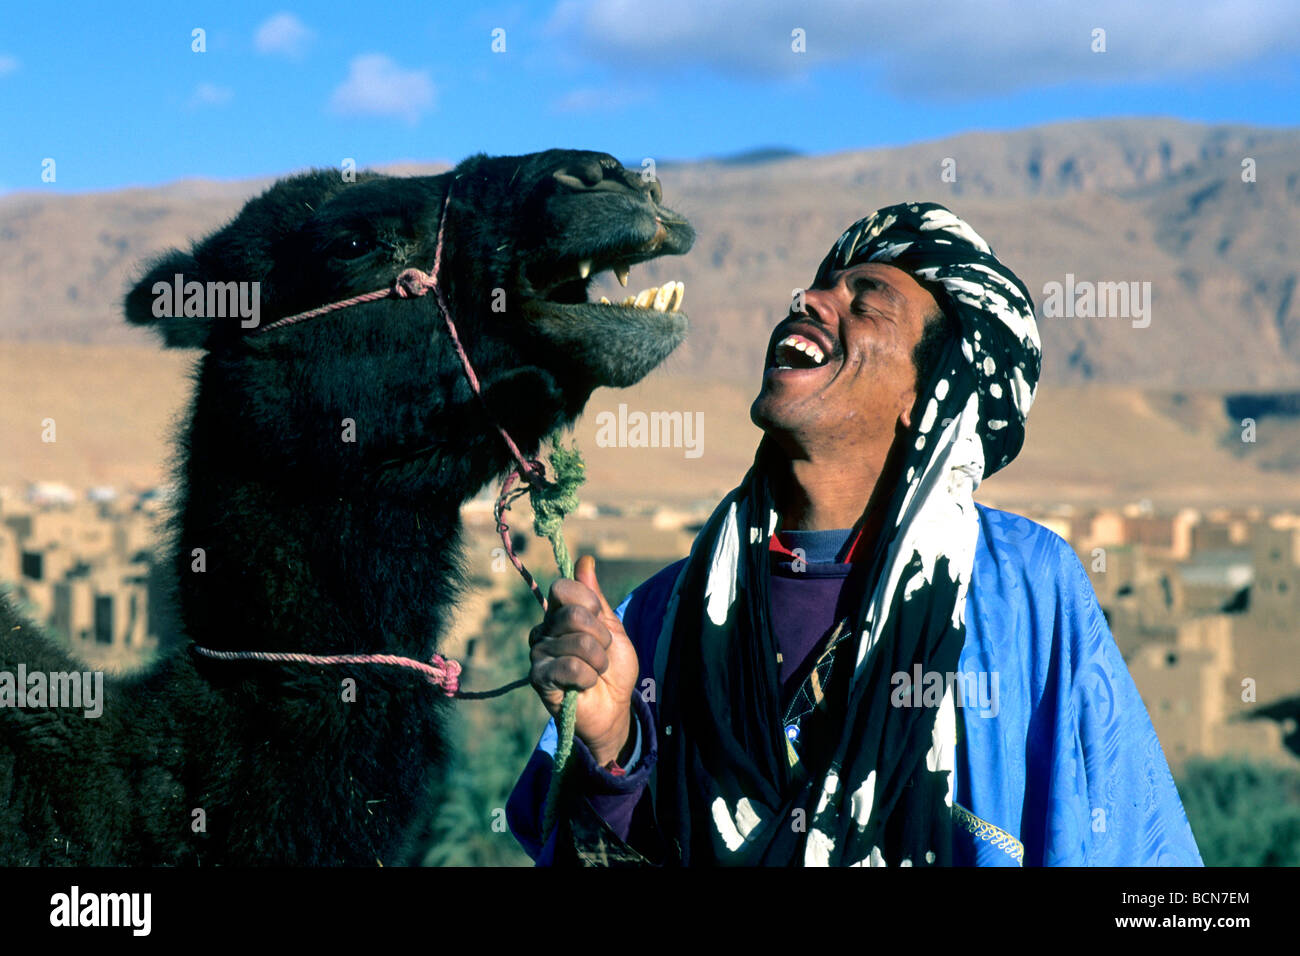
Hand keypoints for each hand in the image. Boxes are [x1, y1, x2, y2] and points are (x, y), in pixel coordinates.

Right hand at [528, 555, 638, 766]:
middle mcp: (544, 629)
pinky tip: (585, 685)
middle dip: (601, 637)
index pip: (565, 588)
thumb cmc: (613, 669)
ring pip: (577, 643)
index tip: (601, 620)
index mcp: (560, 613)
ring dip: (598, 661)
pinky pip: (570, 667)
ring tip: (595, 671)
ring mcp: (538, 653)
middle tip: (603, 653)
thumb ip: (596, 597)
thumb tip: (585, 560)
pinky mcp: (538, 677)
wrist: (613, 709)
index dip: (590, 603)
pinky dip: (588, 677)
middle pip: (573, 615)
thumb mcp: (613, 629)